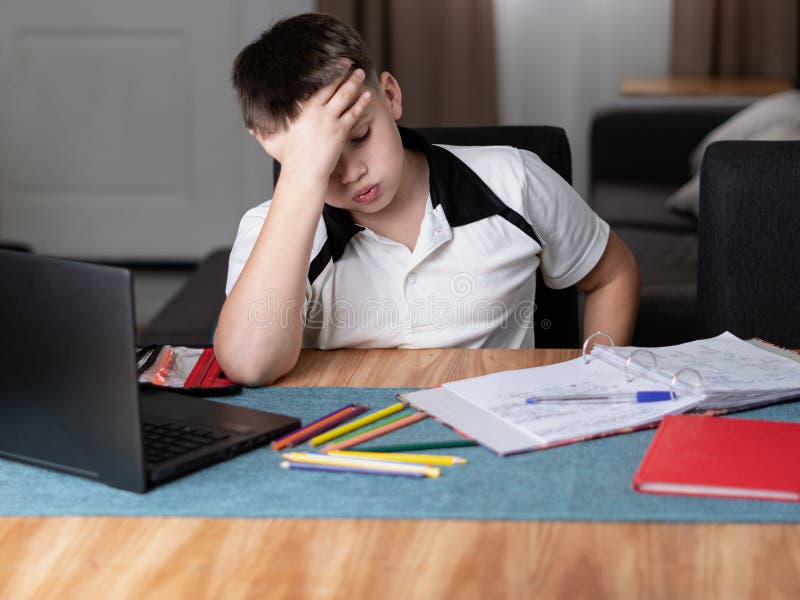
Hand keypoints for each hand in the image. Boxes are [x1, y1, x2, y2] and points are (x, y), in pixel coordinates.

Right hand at [252, 67, 371, 183]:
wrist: (303, 172)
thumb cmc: (288, 159)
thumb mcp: (272, 142)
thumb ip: (261, 132)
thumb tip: (250, 128)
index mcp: (300, 109)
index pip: (312, 85)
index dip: (322, 72)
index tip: (328, 63)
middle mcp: (315, 110)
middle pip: (330, 84)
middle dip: (340, 71)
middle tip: (348, 62)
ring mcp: (329, 119)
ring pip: (344, 94)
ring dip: (353, 82)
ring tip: (360, 73)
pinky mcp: (340, 130)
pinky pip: (353, 112)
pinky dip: (361, 102)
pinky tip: (367, 95)